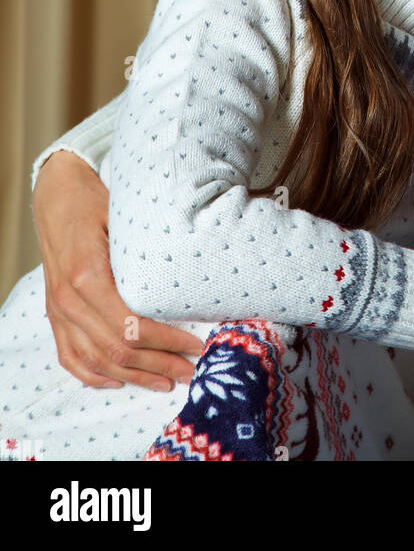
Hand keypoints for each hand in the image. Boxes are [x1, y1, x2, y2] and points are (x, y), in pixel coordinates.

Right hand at [32, 149, 202, 391]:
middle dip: (157, 364)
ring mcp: (58, 311)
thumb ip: (148, 252)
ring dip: (132, 376)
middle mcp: (69, 300)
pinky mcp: (54, 315)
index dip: (166, 342)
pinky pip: (69, 357)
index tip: (195, 345)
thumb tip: (191, 280)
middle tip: (190, 371)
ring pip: (95, 360)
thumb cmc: (97, 203)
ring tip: (165, 381)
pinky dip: (93, 375)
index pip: (131, 326)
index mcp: (87, 275)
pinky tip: (117, 381)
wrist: (57, 196)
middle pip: (117, 349)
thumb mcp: (125, 219)